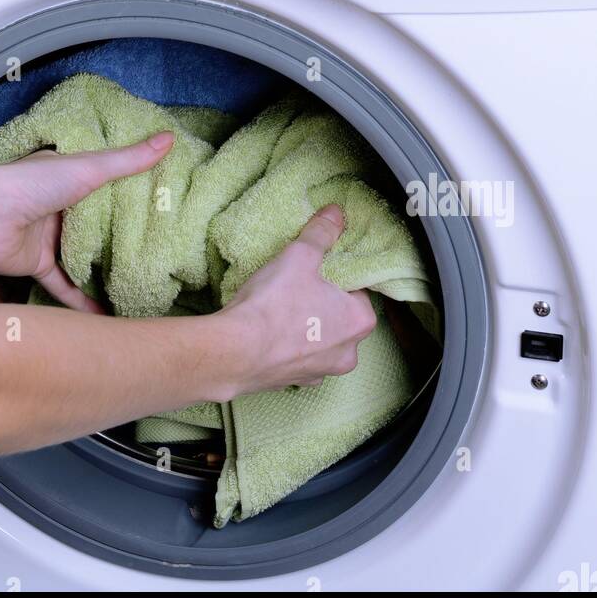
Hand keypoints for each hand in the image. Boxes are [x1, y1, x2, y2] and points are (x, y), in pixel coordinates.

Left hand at [0, 133, 173, 311]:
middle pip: (96, 225)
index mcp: (69, 177)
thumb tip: (169, 138)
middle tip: (158, 251)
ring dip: (103, 271)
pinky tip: (103, 318)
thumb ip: (127, 161)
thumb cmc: (30, 183)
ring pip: (81, 257)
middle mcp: (59, 206)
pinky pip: (63, 285)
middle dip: (121, 237)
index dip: (133, 194)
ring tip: (137, 285)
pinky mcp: (35, 264)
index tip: (163, 205)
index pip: (108, 185)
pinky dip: (81, 301)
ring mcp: (47, 236)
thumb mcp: (87, 168)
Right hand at [218, 205, 376, 394]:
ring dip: (306, 327)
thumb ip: (321, 233)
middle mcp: (348, 352)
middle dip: (322, 302)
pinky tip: (269, 331)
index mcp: (360, 321)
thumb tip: (336, 213)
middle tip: (298, 285)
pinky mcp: (294, 383)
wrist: (236, 352)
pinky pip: (297, 358)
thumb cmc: (275, 304)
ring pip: (320, 340)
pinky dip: (287, 345)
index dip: (337, 276)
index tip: (317, 269)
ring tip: (281, 307)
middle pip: (340, 316)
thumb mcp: (300, 256)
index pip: (358, 289)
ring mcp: (321, 373)